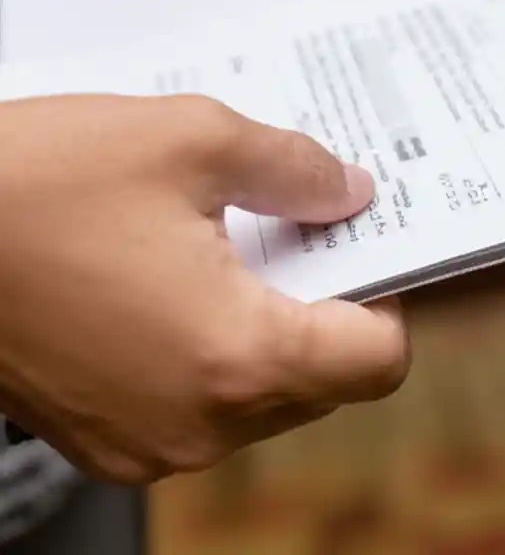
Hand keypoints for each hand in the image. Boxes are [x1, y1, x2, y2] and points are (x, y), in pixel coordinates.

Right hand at [0, 95, 409, 482]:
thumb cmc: (32, 182)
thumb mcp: (190, 139)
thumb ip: (296, 169)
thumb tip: (352, 192)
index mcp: (239, 358)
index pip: (380, 362)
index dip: (391, 297)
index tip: (363, 247)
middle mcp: (202, 424)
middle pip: (327, 382)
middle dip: (327, 306)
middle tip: (299, 234)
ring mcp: (149, 443)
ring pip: (265, 399)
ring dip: (268, 329)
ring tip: (230, 252)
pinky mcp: (105, 440)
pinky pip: (199, 407)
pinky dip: (210, 354)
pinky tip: (177, 286)